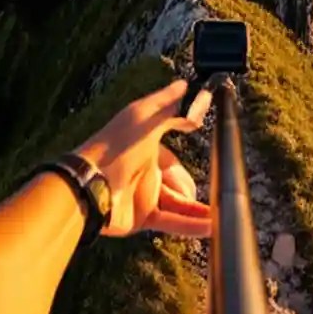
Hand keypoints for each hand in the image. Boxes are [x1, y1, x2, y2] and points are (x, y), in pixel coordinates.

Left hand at [75, 79, 212, 236]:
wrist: (90, 186)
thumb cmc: (116, 147)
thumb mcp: (146, 120)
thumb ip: (169, 107)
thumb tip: (187, 86)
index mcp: (143, 148)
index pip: (171, 153)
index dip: (184, 161)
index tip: (207, 152)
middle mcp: (144, 171)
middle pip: (176, 181)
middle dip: (192, 185)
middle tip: (214, 189)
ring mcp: (143, 195)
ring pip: (178, 203)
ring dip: (198, 208)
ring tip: (222, 213)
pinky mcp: (142, 217)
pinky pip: (171, 221)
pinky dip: (190, 225)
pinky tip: (210, 227)